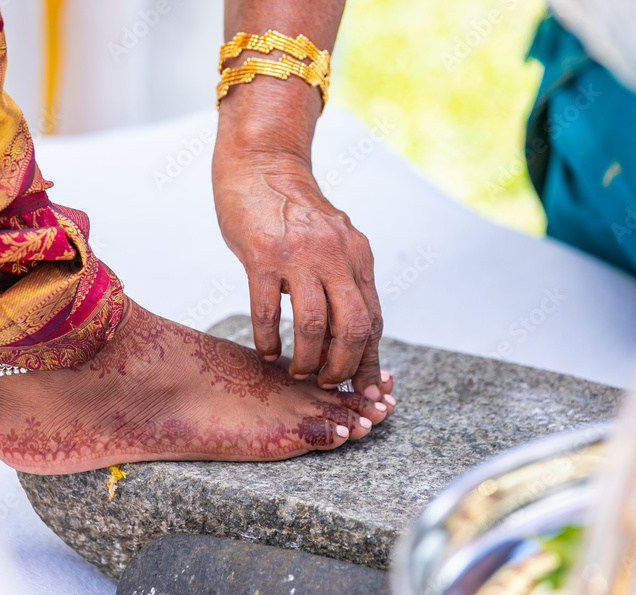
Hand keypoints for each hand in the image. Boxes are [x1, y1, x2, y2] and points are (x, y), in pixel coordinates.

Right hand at [212, 149, 383, 397]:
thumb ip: (343, 281)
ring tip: (298, 370)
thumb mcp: (332, 243)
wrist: (261, 165)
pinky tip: (268, 351)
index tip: (365, 388)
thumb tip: (351, 338)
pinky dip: (269, 339)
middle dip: (343, 367)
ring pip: (314, 326)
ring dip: (307, 359)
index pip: (373, 320)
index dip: (370, 360)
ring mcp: (299, 255)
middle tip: (327, 382)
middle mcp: (335, 255)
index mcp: (357, 256)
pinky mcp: (263, 255)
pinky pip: (268, 311)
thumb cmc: (293, 214)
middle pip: (353, 328)